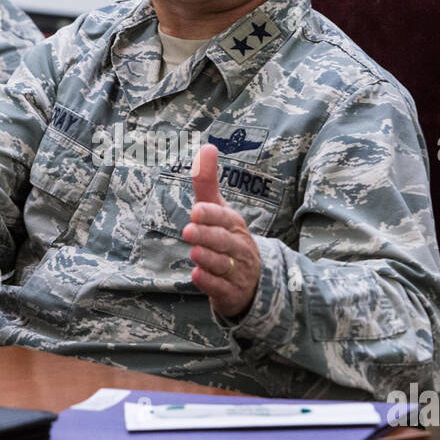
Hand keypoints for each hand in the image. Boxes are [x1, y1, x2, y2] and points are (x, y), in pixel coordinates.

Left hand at [182, 144, 259, 318]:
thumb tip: (207, 147)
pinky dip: (209, 283)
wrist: (250, 281)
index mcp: (234, 225)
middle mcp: (238, 247)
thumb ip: (208, 183)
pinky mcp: (231, 292)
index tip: (196, 210)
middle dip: (207, 235)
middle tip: (188, 230)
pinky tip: (197, 276)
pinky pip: (220, 287)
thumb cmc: (227, 238)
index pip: (225, 218)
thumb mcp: (218, 210)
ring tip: (195, 252)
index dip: (211, 214)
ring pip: (223, 264)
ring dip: (208, 258)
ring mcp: (236, 271)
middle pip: (224, 241)